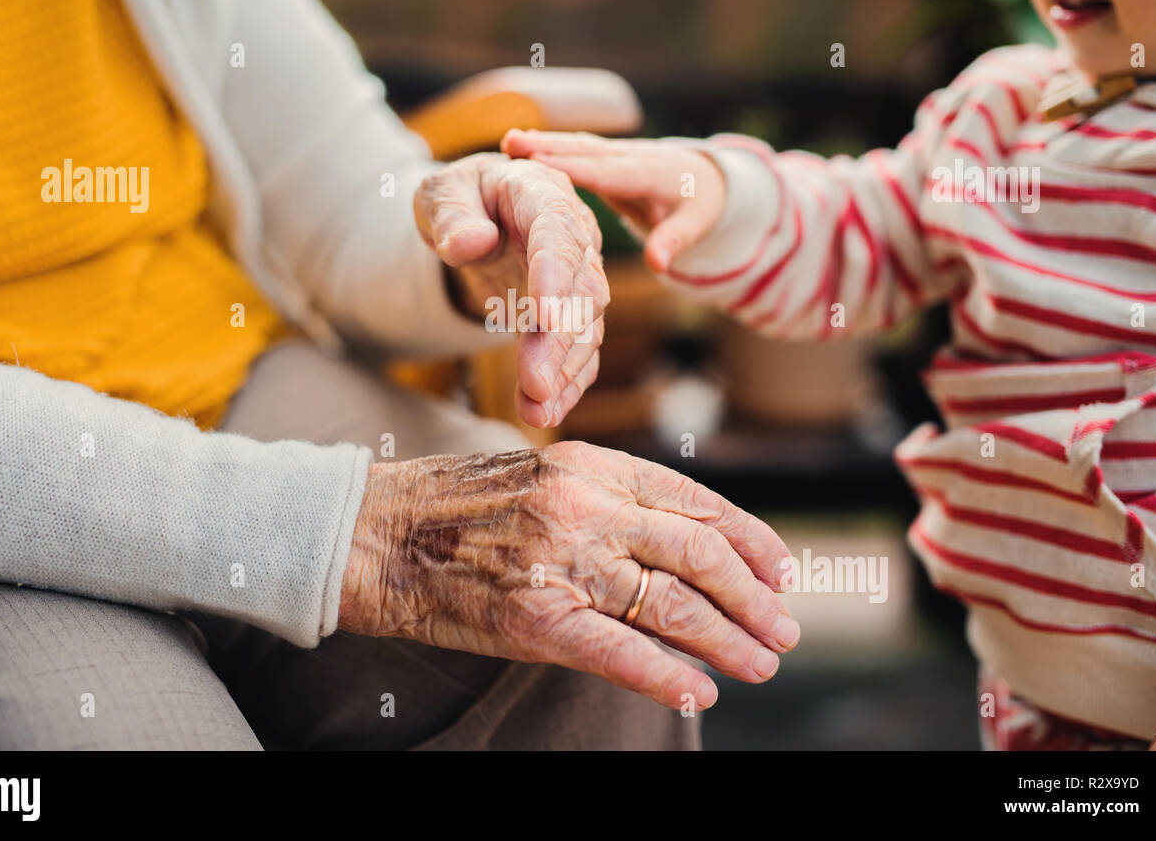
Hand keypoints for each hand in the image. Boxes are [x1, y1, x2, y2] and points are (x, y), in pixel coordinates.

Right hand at [338, 441, 799, 709]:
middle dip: (753, 599)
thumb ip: (606, 498)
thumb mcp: (540, 475)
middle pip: (699, 554)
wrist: (372, 530)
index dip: (752, 541)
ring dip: (727, 640)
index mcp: (593, 464)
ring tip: (760, 665)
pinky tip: (698, 692)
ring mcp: (563, 560)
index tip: (782, 572)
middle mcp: (587, 505)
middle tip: (784, 631)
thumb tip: (678, 545)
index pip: (698, 502)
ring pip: (672, 604)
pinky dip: (667, 674)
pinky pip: (620, 650)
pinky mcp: (535, 616)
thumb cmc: (454, 505)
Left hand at [414, 153, 609, 427]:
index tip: (543, 317)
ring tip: (536, 410)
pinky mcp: (573, 312)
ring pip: (586, 327)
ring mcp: (579, 275)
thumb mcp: (440, 194)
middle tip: (537, 385)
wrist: (478, 218)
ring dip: (564, 371)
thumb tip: (471, 244)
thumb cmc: (461, 199)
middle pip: (580, 289)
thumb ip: (452, 214)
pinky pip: (579, 350)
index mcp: (543, 193)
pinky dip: (567, 383)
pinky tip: (546, 411)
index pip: (556, 232)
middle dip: (560, 341)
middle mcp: (575, 234)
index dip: (553, 275)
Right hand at [502, 128, 726, 273]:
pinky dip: (549, 148)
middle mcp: (629, 157)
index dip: (575, 168)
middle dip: (549, 146)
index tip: (540, 164)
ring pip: (575, 146)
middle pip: (584, 151)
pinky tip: (520, 148)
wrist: (706, 176)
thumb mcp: (697, 223)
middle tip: (511, 142)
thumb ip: (674, 241)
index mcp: (650, 174)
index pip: (607, 172)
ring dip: (543, 143)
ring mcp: (616, 154)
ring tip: (509, 142)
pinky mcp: (607, 158)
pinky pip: (575, 152)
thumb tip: (658, 264)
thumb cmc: (701, 203)